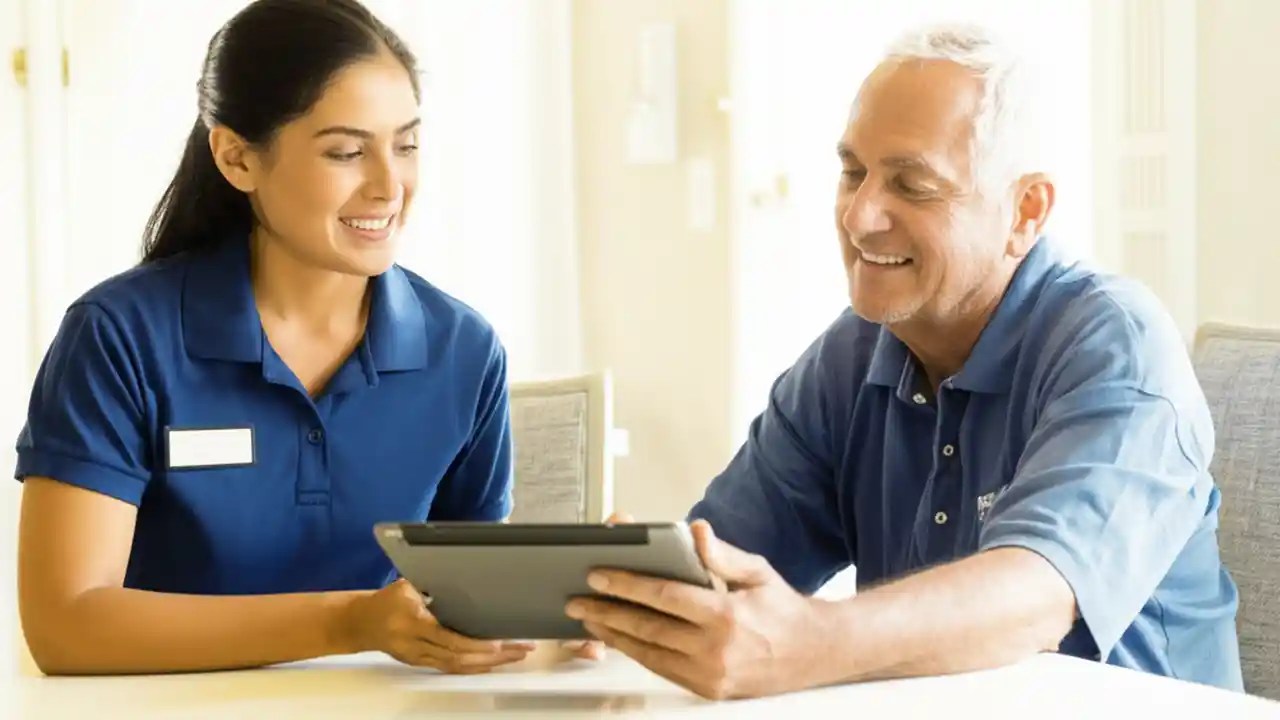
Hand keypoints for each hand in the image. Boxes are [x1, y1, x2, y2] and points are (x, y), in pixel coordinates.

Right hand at [343, 578, 534, 672]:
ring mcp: (419, 657)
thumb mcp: (406, 585)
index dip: (473, 643)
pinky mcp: (421, 662)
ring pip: (458, 666)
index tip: (497, 642)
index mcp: (413, 621)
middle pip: (458, 656)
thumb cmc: (386, 601)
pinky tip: (493, 664)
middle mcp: (416, 644)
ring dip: (489, 663)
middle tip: (520, 649)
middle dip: (492, 655)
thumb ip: (432, 585)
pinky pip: (452, 668)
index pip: (447, 637)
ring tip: (515, 656)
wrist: (361, 623)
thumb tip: (464, 578)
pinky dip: (475, 667)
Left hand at [565, 519, 829, 699]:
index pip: (663, 597)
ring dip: (614, 637)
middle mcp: (715, 649)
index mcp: (726, 615)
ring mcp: (710, 675)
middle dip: (607, 613)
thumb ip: (721, 555)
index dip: (626, 585)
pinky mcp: (708, 690)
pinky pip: (663, 669)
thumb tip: (696, 532)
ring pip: (649, 653)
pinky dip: (638, 653)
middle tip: (579, 601)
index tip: (598, 576)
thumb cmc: (783, 608)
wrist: (814, 653)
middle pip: (647, 628)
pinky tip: (621, 640)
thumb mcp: (758, 571)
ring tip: (590, 621)